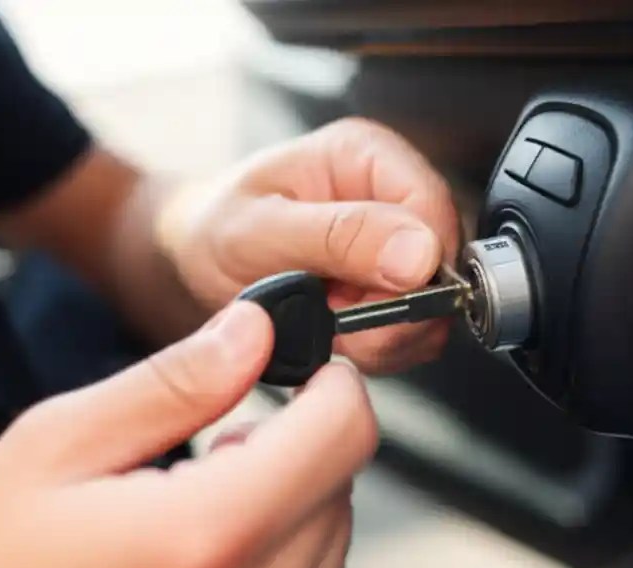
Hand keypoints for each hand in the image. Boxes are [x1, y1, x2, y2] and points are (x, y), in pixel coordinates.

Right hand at [0, 302, 376, 567]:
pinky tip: (196, 551)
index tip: (299, 364)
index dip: (333, 381)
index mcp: (204, 538)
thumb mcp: (58, 443)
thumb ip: (175, 382)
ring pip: (331, 540)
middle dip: (299, 440)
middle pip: (345, 485)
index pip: (345, 434)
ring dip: (288, 498)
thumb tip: (257, 329)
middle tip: (213, 437)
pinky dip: (273, 553)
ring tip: (192, 496)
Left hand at [160, 118, 461, 374]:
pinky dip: (376, 347)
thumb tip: (418, 254)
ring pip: (433, 307)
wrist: (189, 260)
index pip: (434, 211)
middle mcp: (391, 192)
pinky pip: (413, 332)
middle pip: (443, 264)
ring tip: (325, 318)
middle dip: (392, 309)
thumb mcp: (260, 230)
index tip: (361, 298)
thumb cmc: (213, 228)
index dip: (411, 269)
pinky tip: (335, 331)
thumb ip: (339, 237)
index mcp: (366, 155)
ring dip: (382, 333)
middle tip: (332, 313)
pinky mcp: (392, 286)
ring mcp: (396, 242)